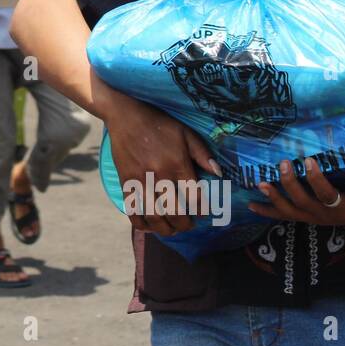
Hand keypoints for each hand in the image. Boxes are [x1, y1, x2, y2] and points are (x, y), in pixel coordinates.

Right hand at [103, 88, 220, 235]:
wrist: (126, 116)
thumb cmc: (159, 124)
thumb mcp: (185, 133)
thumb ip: (202, 154)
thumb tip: (218, 174)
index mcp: (177, 164)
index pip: (194, 198)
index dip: (201, 210)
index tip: (202, 213)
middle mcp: (160, 176)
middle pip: (175, 212)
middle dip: (184, 224)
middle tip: (188, 225)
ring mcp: (141, 181)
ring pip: (154, 216)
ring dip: (164, 228)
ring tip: (171, 229)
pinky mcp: (126, 182)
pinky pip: (132, 209)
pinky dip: (140, 222)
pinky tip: (147, 226)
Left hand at [248, 158, 344, 229]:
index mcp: (343, 208)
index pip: (327, 195)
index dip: (316, 179)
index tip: (308, 160)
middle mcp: (325, 215)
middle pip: (303, 202)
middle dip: (290, 184)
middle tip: (283, 163)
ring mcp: (314, 218)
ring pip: (290, 211)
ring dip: (274, 198)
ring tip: (260, 184)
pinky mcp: (307, 217)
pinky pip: (285, 216)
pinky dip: (268, 211)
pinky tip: (251, 205)